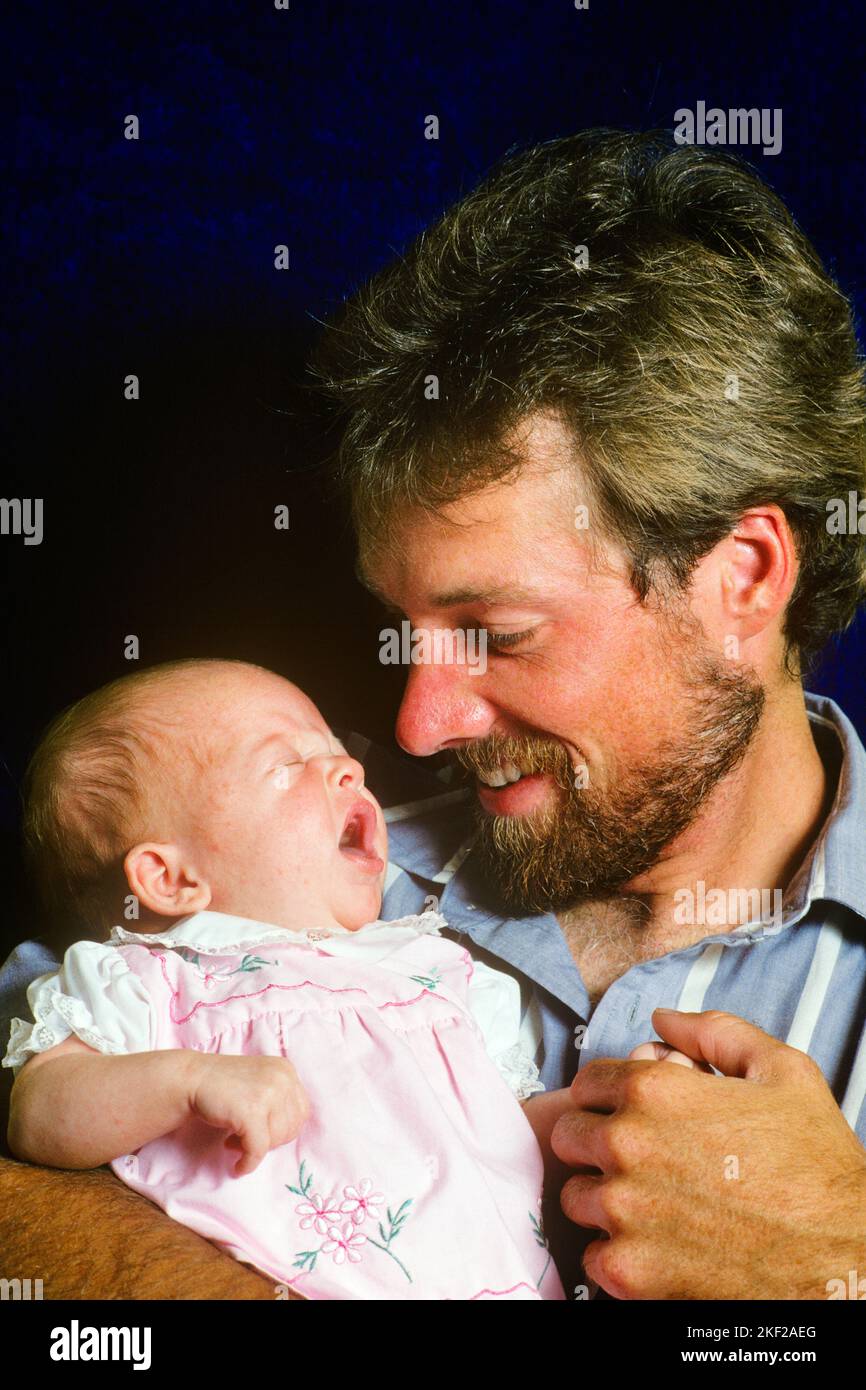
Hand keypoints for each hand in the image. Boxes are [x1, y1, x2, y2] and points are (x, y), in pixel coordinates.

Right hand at [189, 1054, 310, 1176]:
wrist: (192, 1079)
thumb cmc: (225, 1086)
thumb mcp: (261, 1083)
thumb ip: (280, 1101)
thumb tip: (291, 1134)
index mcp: (287, 1071)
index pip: (300, 1112)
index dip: (282, 1130)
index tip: (263, 1134)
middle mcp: (282, 1078)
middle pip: (291, 1127)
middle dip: (270, 1140)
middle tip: (245, 1140)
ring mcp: (268, 1093)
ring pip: (277, 1140)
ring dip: (256, 1150)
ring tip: (235, 1143)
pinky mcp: (252, 1112)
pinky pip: (257, 1150)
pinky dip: (248, 1163)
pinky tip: (238, 1166)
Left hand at [552, 1008, 865, 1298]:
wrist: (844, 1261)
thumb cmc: (817, 1171)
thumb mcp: (783, 1072)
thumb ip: (715, 1033)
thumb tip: (666, 1019)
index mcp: (655, 1091)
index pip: (588, 1082)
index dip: (611, 1096)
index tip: (631, 1115)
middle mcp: (627, 1145)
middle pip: (569, 1135)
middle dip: (597, 1143)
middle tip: (639, 1161)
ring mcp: (623, 1209)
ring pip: (576, 1195)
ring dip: (604, 1199)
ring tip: (652, 1205)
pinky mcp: (628, 1269)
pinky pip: (591, 1254)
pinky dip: (617, 1253)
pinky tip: (659, 1245)